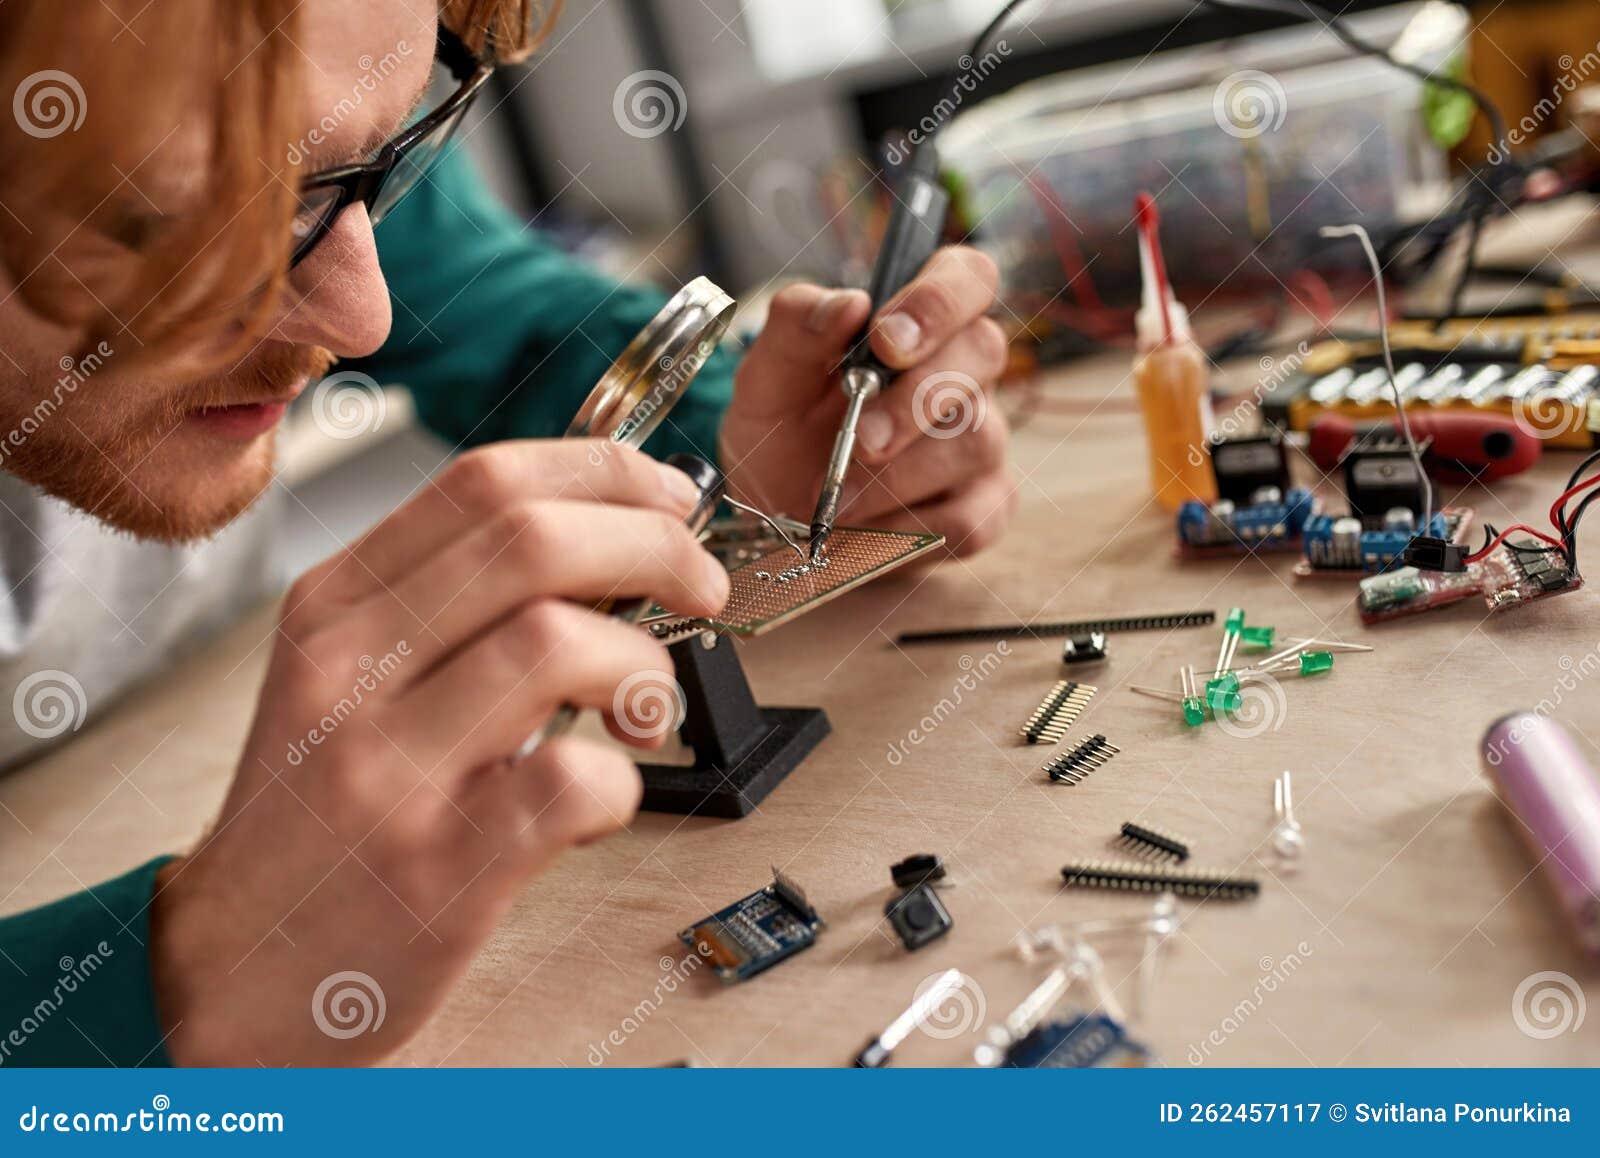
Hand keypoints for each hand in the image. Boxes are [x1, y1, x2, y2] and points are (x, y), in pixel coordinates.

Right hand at [149, 441, 727, 1064]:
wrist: (232, 969)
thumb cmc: (319, 816)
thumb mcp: (348, 677)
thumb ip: (454, 605)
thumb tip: (611, 544)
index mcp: (335, 606)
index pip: (486, 482)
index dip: (609, 474)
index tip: (672, 501)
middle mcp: (349, 670)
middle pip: (534, 541)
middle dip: (658, 547)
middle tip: (700, 588)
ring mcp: (388, 769)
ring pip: (559, 644)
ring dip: (642, 668)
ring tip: (639, 714)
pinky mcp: (437, 866)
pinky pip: (573, 781)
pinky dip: (622, 784)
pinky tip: (599, 803)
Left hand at [719, 246, 1016, 556]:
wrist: (776, 518)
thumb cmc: (781, 435)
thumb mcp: (766, 382)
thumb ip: (795, 332)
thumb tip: (847, 302)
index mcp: (919, 322)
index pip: (967, 275)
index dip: (939, 300)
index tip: (886, 340)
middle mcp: (964, 372)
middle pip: (983, 352)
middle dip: (915, 400)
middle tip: (860, 441)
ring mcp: (981, 440)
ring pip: (975, 441)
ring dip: (899, 476)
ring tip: (840, 500)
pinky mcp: (983, 506)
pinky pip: (972, 518)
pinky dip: (911, 531)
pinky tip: (868, 532)